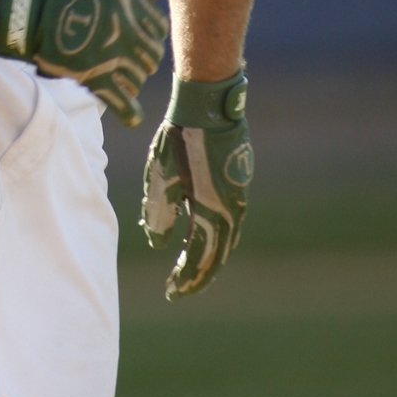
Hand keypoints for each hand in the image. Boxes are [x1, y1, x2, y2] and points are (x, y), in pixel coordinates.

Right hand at [0, 0, 174, 126]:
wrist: (37, 19)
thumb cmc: (77, 2)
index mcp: (132, 7)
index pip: (159, 29)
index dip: (148, 34)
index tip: (132, 36)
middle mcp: (126, 31)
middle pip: (152, 57)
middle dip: (141, 59)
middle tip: (121, 58)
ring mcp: (113, 57)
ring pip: (138, 80)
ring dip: (128, 80)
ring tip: (111, 74)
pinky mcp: (98, 79)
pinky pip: (124, 103)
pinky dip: (130, 113)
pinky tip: (132, 115)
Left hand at [140, 71, 252, 299]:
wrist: (210, 103)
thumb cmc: (181, 136)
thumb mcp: (161, 174)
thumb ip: (159, 211)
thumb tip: (158, 243)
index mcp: (212, 208)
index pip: (201, 255)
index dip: (187, 277)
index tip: (173, 293)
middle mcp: (232, 207)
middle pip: (218, 253)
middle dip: (200, 274)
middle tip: (182, 290)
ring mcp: (238, 195)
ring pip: (227, 238)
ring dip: (211, 258)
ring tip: (193, 271)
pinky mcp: (238, 183)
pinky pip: (230, 221)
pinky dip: (219, 238)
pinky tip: (207, 239)